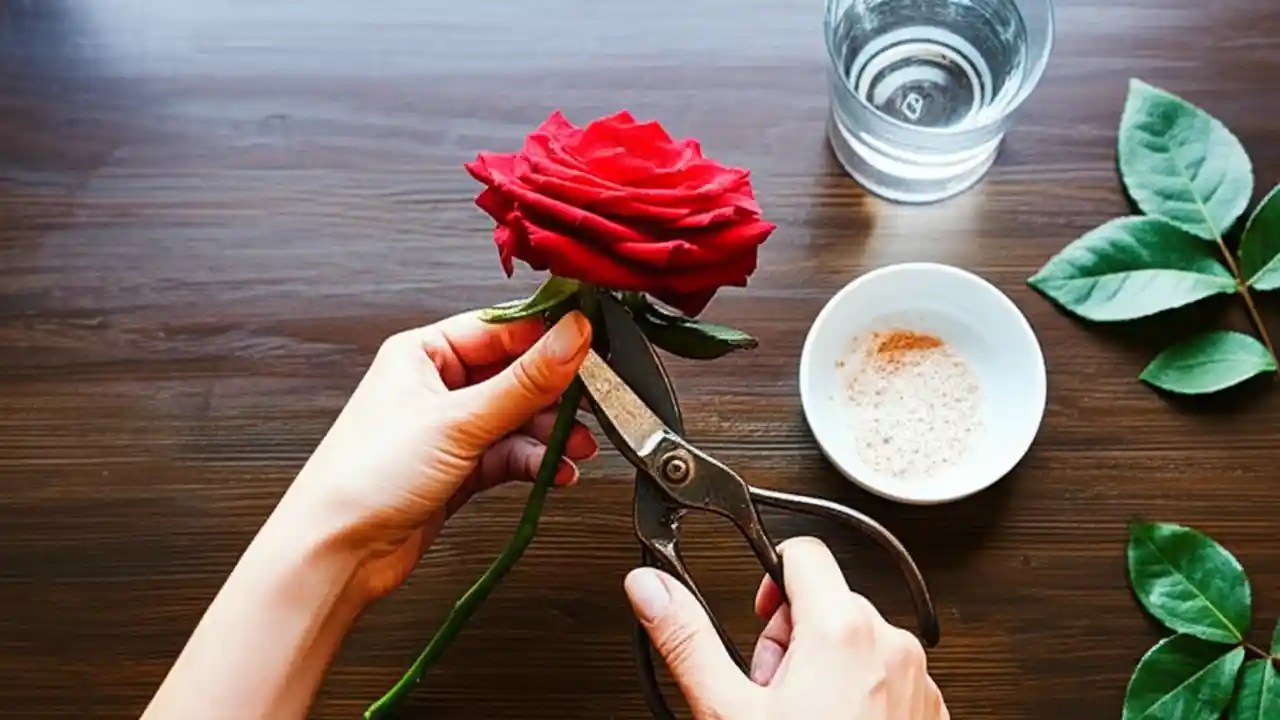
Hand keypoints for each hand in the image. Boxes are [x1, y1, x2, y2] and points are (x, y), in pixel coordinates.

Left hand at [279, 310, 595, 601]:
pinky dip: (534, 462)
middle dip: (557, 394)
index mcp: (423, 353)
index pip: (501, 329)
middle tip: (594, 404)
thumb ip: (525, 380)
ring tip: (576, 449)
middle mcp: (436, 387)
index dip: (549, 337)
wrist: (335, 552)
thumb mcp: (457, 420)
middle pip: (516, 375)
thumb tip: (572, 335)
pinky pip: (509, 455)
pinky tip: (554, 472)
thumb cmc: (364, 478)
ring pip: (518, 419)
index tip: (591, 345)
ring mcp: (448, 430)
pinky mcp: (458, 469)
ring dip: (551, 434)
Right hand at [623, 537, 947, 719]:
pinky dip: (860, 694)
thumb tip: (652, 589)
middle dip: (792, 637)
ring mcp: (916, 679)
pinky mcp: (928, 709)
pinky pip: (887, 677)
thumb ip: (688, 639)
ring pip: (859, 642)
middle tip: (770, 690)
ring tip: (801, 716)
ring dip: (826, 668)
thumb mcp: (729, 711)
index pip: (802, 553)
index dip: (770, 581)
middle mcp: (889, 645)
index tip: (758, 617)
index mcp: (840, 630)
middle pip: (828, 601)